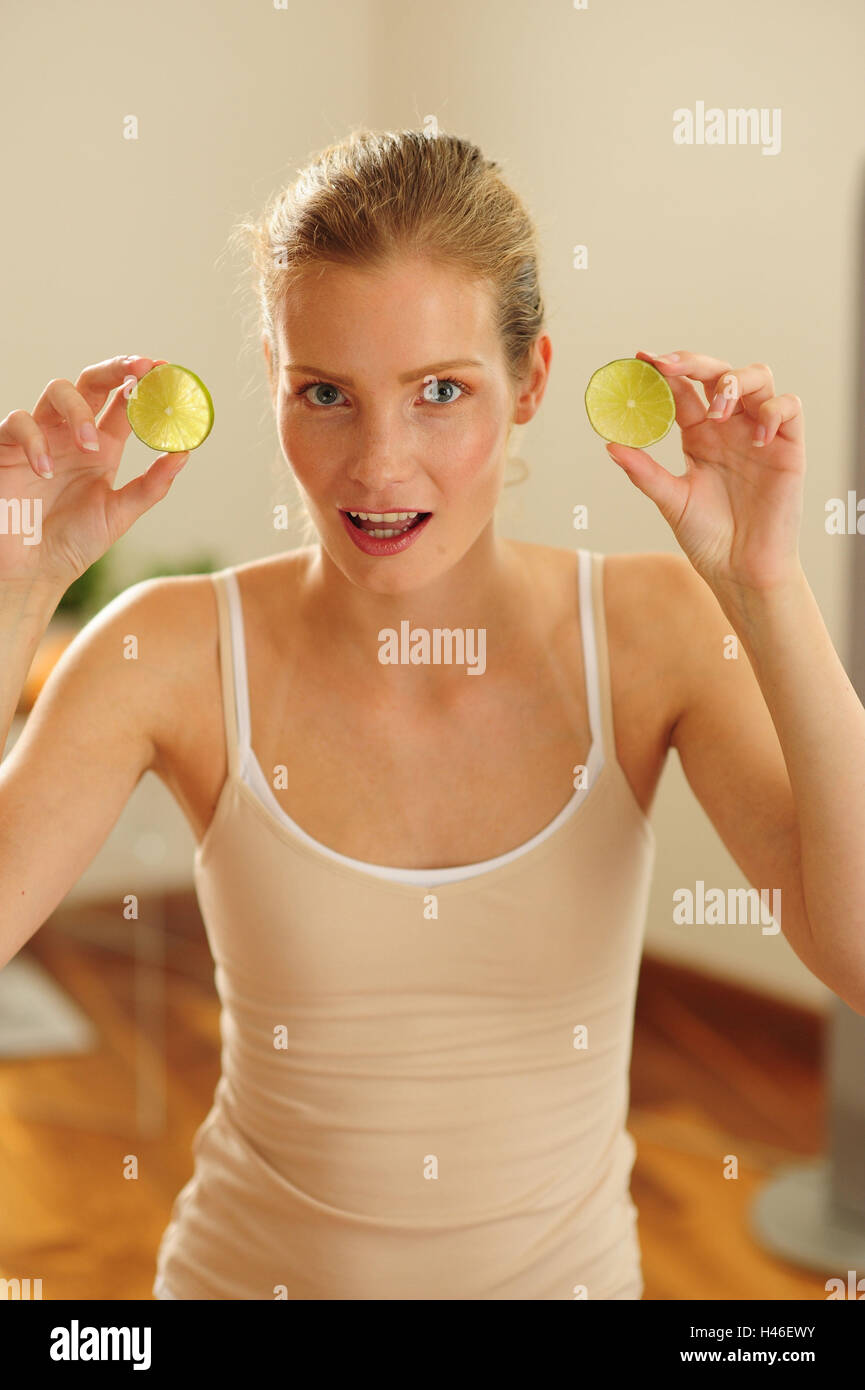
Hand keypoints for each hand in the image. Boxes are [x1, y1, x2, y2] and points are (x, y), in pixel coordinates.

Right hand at [0, 355, 188, 593]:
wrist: (33, 571)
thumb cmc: (73, 543)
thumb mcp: (120, 514)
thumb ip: (151, 485)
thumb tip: (185, 452)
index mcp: (103, 447)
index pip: (125, 403)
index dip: (144, 384)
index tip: (164, 369)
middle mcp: (73, 435)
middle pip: (92, 382)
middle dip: (115, 370)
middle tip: (139, 370)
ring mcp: (41, 437)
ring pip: (57, 391)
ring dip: (79, 412)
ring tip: (89, 447)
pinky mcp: (8, 448)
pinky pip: (18, 422)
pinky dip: (35, 440)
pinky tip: (45, 470)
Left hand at [606, 350, 805, 593]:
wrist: (741, 570)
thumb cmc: (708, 538)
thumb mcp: (671, 501)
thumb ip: (644, 472)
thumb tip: (609, 445)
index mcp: (698, 436)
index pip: (682, 390)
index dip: (663, 372)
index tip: (640, 360)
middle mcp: (728, 427)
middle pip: (717, 372)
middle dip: (693, 362)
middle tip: (667, 366)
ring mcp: (758, 433)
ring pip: (757, 377)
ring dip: (733, 381)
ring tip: (717, 411)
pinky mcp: (788, 447)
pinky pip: (789, 407)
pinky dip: (773, 410)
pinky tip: (756, 436)